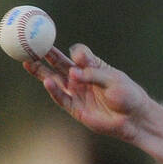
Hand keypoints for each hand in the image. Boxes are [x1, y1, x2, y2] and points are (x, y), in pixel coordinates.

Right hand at [22, 43, 149, 142]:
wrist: (136, 119)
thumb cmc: (128, 96)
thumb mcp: (113, 79)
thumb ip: (92, 72)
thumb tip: (72, 69)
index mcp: (92, 68)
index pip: (78, 55)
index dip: (69, 49)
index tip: (65, 44)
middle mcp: (82, 79)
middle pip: (59, 65)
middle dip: (44, 56)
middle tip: (29, 45)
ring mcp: (78, 94)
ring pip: (55, 81)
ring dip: (41, 72)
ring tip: (27, 61)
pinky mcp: (77, 109)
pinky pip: (62, 98)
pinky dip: (54, 90)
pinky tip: (46, 81)